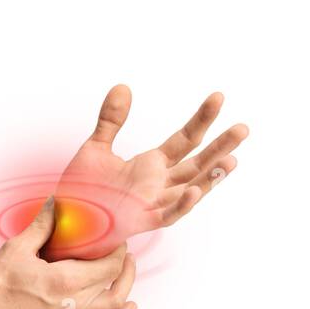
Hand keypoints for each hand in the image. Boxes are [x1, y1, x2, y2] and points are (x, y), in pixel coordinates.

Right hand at [0, 195, 137, 308]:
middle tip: (120, 246)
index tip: (115, 234)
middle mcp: (75, 302)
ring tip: (127, 271)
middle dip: (123, 261)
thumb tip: (55, 203)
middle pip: (115, 281)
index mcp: (66, 280)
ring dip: (126, 287)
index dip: (118, 247)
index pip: (108, 263)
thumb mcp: (15, 251)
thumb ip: (40, 226)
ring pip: (114, 306)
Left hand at [42, 86, 248, 261]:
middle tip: (243, 129)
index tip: (218, 97)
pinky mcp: (140, 221)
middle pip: (197, 162)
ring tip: (231, 160)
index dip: (202, 119)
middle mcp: (159, 183)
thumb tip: (123, 86)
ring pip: (190, 188)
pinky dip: (181, 204)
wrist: (66, 221)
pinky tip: (194, 190)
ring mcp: (153, 203)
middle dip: (220, 147)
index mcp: (152, 164)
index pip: (185, 139)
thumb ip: (111, 120)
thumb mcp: (95, 147)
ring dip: (210, 177)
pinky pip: (167, 214)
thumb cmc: (83, 189)